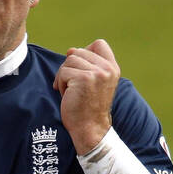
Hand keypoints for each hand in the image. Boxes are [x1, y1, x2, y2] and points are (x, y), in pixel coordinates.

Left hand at [53, 39, 120, 153]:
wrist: (90, 129)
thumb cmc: (88, 108)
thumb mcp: (94, 82)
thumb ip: (86, 64)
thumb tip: (70, 50)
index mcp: (113, 68)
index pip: (99, 44)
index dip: (86, 52)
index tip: (81, 71)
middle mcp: (107, 69)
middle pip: (79, 51)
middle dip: (70, 67)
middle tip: (73, 85)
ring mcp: (96, 73)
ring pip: (69, 60)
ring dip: (64, 76)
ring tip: (69, 91)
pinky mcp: (83, 79)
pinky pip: (63, 72)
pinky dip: (60, 84)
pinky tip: (66, 95)